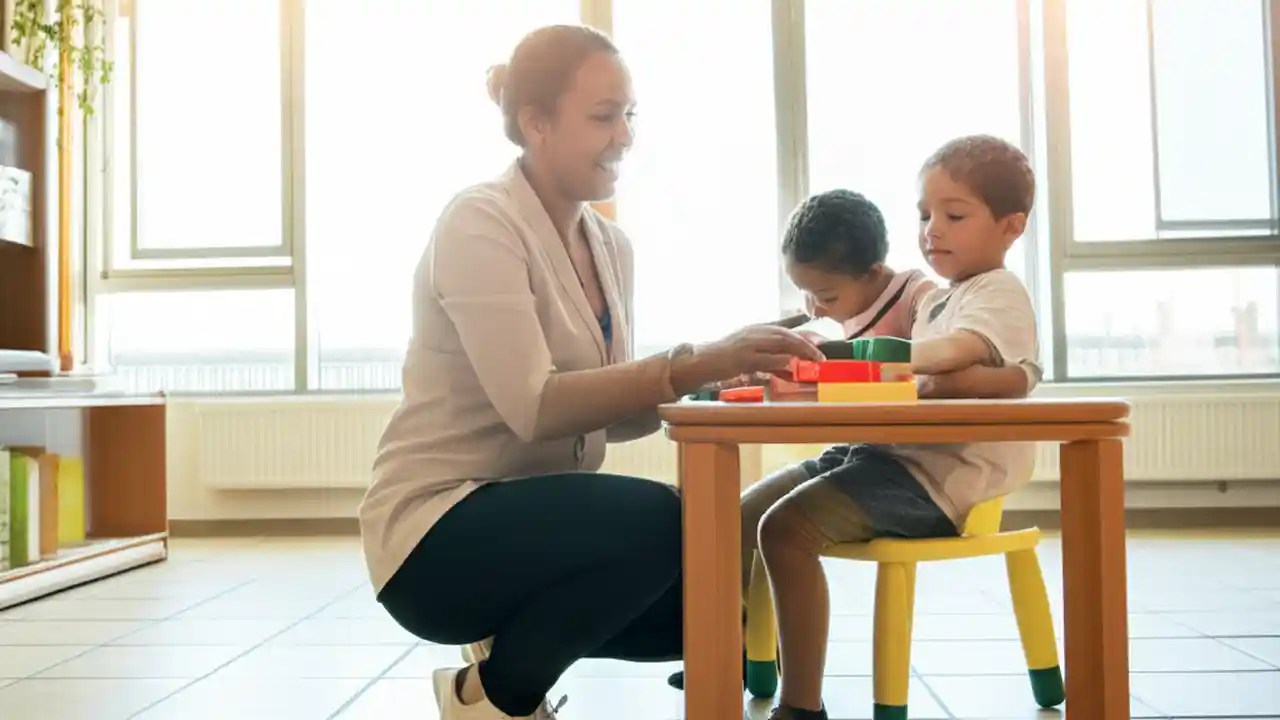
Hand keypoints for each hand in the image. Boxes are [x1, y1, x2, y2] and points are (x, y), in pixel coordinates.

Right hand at [696, 325, 823, 379]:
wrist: (701, 362)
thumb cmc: (723, 359)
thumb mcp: (747, 352)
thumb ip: (767, 356)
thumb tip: (788, 364)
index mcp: (755, 329)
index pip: (782, 324)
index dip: (800, 323)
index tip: (816, 325)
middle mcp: (753, 332)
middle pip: (786, 334)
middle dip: (806, 342)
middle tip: (821, 352)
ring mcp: (748, 344)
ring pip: (780, 342)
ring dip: (800, 350)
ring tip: (815, 358)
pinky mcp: (742, 358)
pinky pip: (766, 358)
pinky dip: (780, 361)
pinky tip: (791, 365)